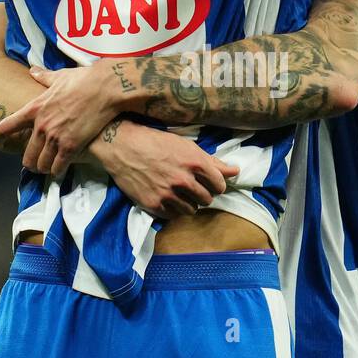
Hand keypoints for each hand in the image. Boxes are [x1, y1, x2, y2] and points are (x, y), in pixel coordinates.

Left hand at [0, 62, 122, 174]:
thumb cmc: (83, 80)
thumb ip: (43, 77)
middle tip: (34, 164)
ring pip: (42, 163)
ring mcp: (56, 137)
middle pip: (27, 154)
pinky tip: (60, 170)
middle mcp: (41, 125)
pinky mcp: (71, 146)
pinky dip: (58, 171)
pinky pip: (58, 167)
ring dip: (44, 168)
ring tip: (47, 169)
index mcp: (34, 108)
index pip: (7, 126)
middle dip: (30, 162)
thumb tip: (33, 71)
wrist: (106, 89)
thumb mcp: (59, 77)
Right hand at [92, 123, 239, 218]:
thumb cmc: (155, 142)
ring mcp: (168, 193)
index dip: (216, 185)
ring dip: (189, 204)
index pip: (219, 185)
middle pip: (207, 199)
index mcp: (195, 162)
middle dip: (203, 194)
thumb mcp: (186, 146)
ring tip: (179, 193)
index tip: (210, 184)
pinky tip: (168, 199)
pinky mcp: (153, 204)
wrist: (122, 146)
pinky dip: (173, 210)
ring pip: (191, 210)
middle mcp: (183, 179)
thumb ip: (212, 161)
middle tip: (193, 188)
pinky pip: (173, 215)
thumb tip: (235, 171)